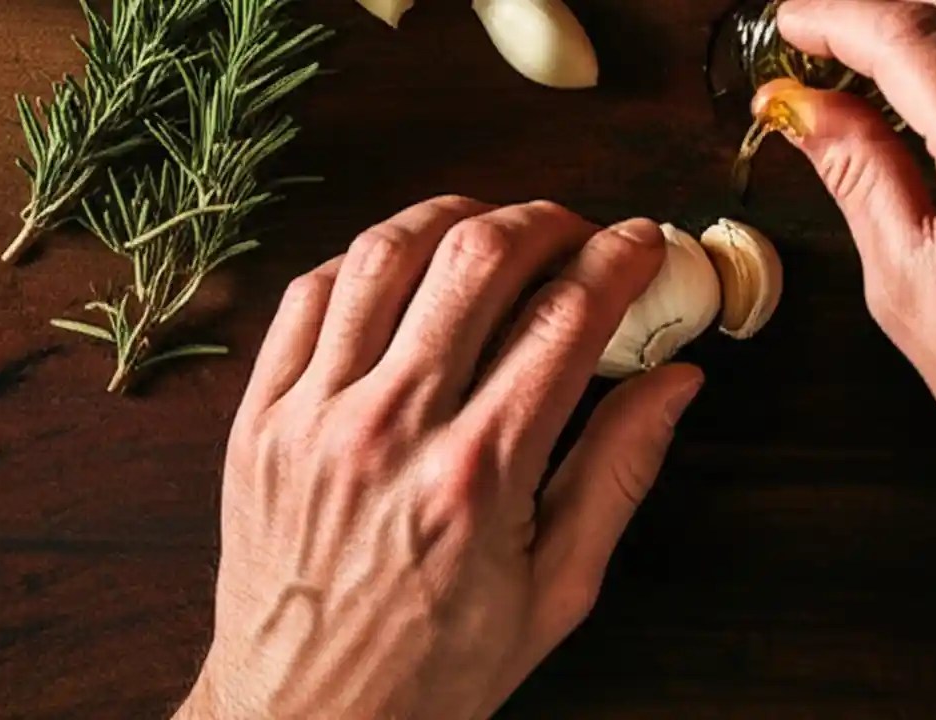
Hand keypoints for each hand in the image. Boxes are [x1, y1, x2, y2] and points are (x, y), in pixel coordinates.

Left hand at [176, 198, 703, 717]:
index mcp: (478, 476)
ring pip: (385, 253)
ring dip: (455, 217)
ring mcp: (312, 415)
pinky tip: (404, 270)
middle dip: (546, 220)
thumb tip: (676, 381)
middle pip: (478, 259)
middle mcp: (390, 429)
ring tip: (495, 232)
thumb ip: (619, 473)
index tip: (644, 242)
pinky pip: (307, 294)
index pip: (567, 318)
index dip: (621, 258)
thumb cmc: (437, 669)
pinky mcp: (259, 417)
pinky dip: (365, 259)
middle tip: (577, 233)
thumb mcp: (557, 592)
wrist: (306, 717)